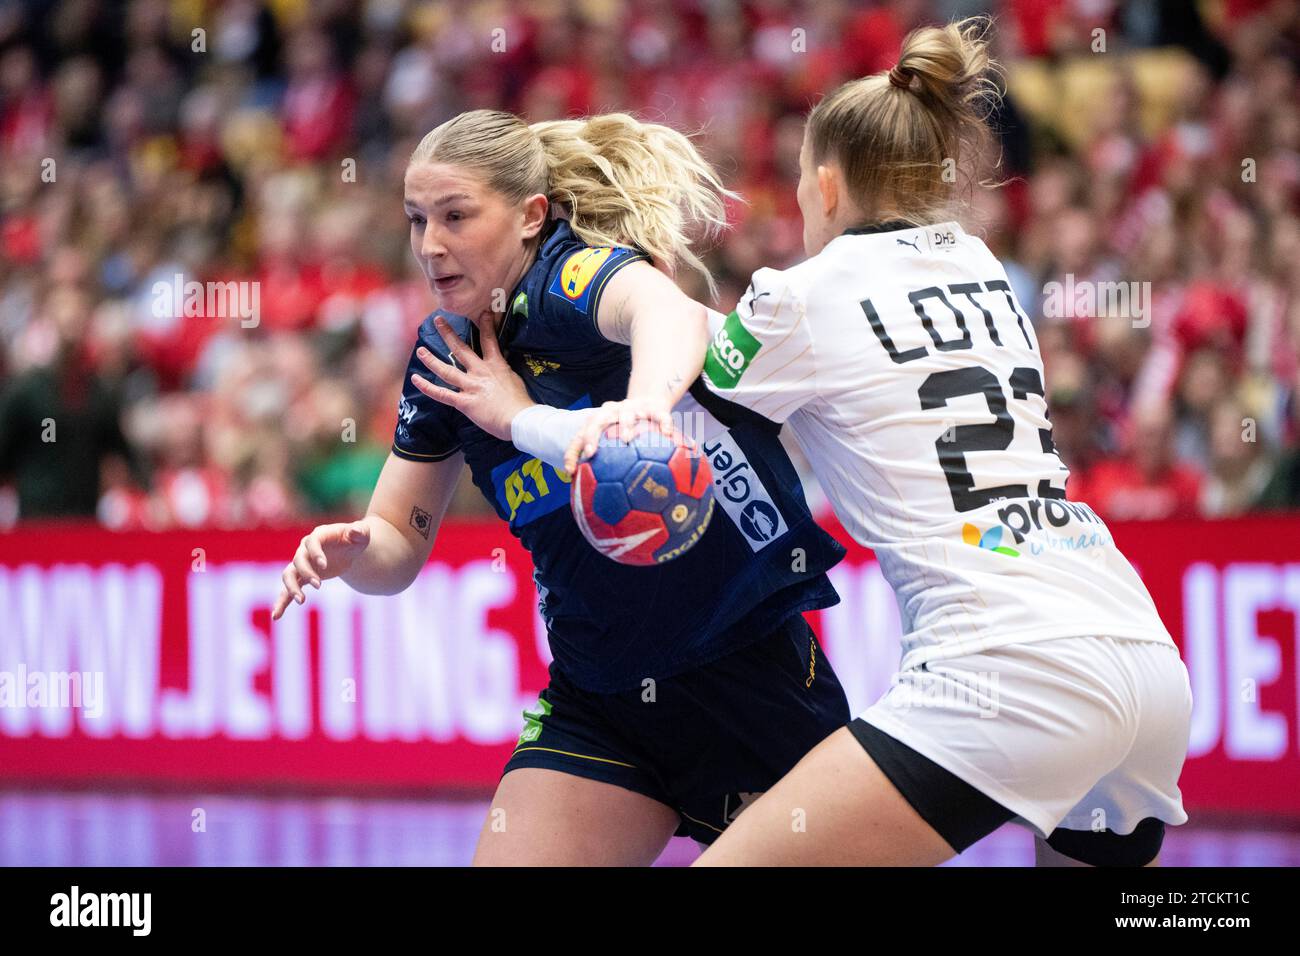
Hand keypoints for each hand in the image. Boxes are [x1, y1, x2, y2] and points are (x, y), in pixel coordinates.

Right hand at [271, 520, 370, 620]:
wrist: (348, 549)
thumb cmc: (355, 539)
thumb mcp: (362, 534)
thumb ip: (360, 532)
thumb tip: (356, 531)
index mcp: (319, 536)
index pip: (312, 542)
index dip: (316, 553)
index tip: (324, 566)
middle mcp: (305, 549)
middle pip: (298, 560)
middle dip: (306, 573)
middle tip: (319, 585)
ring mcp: (301, 564)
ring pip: (288, 575)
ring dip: (291, 588)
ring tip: (301, 601)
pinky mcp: (301, 578)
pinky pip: (287, 590)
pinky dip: (281, 603)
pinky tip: (276, 616)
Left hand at [410, 313, 533, 441]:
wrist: (518, 418)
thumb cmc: (521, 403)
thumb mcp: (515, 380)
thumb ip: (504, 373)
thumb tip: (501, 370)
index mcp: (496, 365)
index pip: (489, 340)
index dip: (486, 325)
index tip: (482, 312)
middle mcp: (480, 372)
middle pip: (461, 349)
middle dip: (448, 334)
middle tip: (438, 321)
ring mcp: (470, 386)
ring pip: (446, 370)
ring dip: (431, 360)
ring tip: (421, 351)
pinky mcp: (464, 402)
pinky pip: (442, 394)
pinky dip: (427, 388)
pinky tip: (416, 380)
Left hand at [563, 397, 677, 473]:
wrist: (649, 401)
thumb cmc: (627, 429)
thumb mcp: (615, 442)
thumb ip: (606, 467)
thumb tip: (594, 499)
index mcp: (599, 421)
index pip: (581, 436)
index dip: (573, 452)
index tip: (571, 470)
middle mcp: (613, 413)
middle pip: (598, 420)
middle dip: (592, 436)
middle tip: (591, 453)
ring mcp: (633, 408)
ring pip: (627, 415)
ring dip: (624, 426)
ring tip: (626, 439)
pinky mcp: (653, 407)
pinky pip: (659, 415)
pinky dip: (663, 423)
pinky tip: (667, 434)